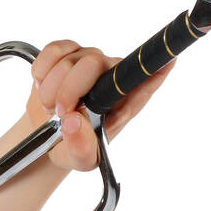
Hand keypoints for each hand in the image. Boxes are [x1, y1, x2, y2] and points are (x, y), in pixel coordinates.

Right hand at [25, 40, 176, 171]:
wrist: (48, 137)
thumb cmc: (74, 145)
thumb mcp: (81, 159)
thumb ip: (81, 146)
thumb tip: (73, 121)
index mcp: (125, 100)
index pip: (148, 78)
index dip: (156, 68)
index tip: (168, 62)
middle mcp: (111, 75)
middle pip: (92, 64)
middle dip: (69, 91)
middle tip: (62, 113)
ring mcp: (89, 60)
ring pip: (67, 60)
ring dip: (51, 89)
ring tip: (52, 107)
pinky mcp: (67, 52)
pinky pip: (52, 51)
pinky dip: (41, 72)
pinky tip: (44, 87)